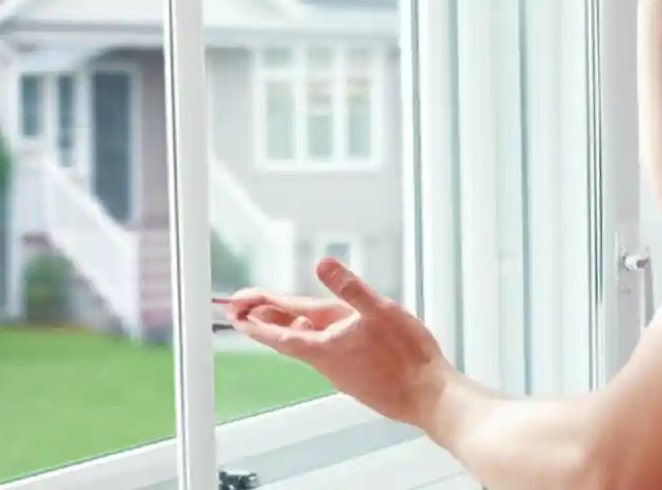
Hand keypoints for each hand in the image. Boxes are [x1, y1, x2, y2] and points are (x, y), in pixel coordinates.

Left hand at [226, 259, 453, 426]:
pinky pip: (324, 353)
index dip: (255, 317)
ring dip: (287, 329)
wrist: (427, 398)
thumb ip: (350, 288)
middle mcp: (327, 360)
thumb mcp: (381, 312)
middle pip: (286, 338)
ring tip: (275, 314)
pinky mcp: (355, 377)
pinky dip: (313, 338)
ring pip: (306, 345)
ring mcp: (340, 371)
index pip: (279, 330)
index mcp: (326, 344)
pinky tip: (324, 331)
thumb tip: (322, 264)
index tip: (234, 309)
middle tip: (240, 309)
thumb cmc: (407, 357)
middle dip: (262, 320)